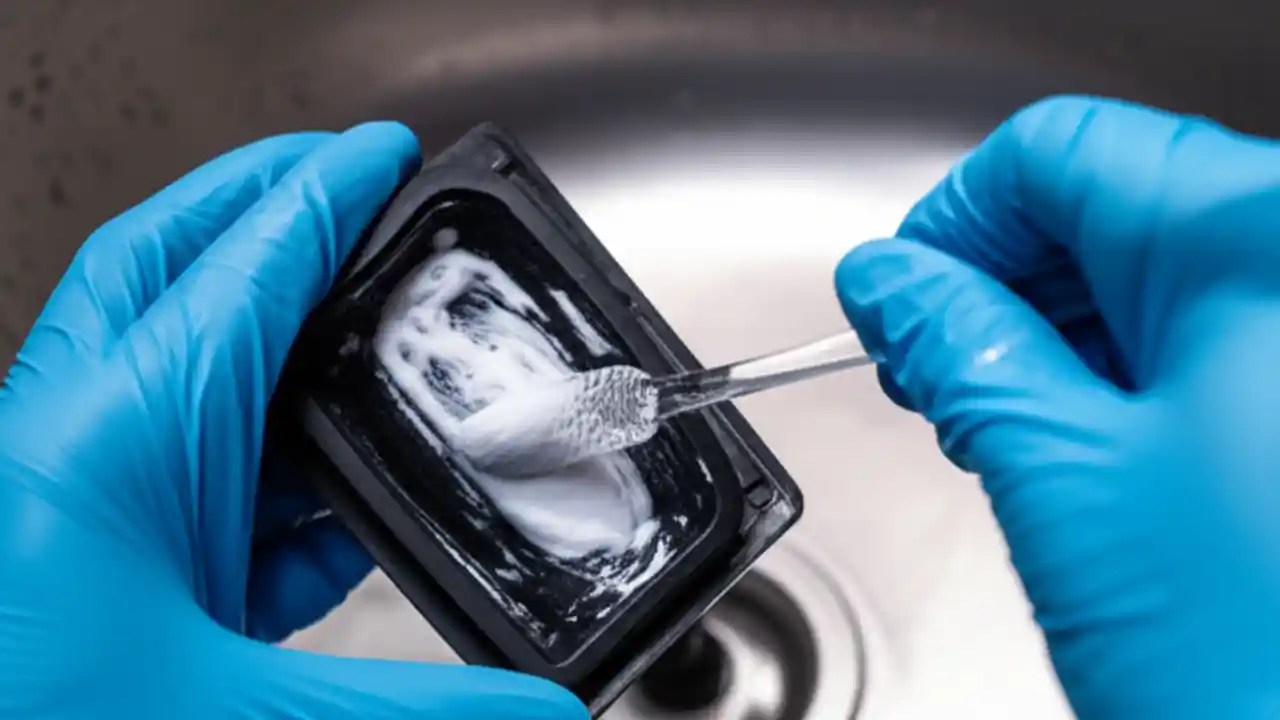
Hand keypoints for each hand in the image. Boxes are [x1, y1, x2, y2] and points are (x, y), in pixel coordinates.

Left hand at [0, 124, 585, 718]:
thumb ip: (400, 704)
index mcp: (112, 437)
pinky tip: (338, 517)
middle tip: (339, 182)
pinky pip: (204, 480)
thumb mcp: (229, 712)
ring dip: (281, 358)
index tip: (385, 153)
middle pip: (174, 270)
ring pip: (191, 373)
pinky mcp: (110, 553)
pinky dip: (277, 479)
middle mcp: (90, 439)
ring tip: (362, 346)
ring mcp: (92, 491)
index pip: (246, 270)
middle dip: (260, 209)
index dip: (328, 198)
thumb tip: (535, 712)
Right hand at [836, 97, 1279, 718]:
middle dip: (992, 288)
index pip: (1056, 151)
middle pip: (1099, 206)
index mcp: (1254, 244)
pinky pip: (1190, 339)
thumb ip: (954, 345)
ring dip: (1045, 341)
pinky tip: (1073, 445)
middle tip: (936, 377)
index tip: (900, 300)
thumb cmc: (1251, 655)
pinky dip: (1107, 378)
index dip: (952, 222)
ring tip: (1006, 433)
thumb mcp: (1057, 469)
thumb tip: (887, 283)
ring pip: (1141, 274)